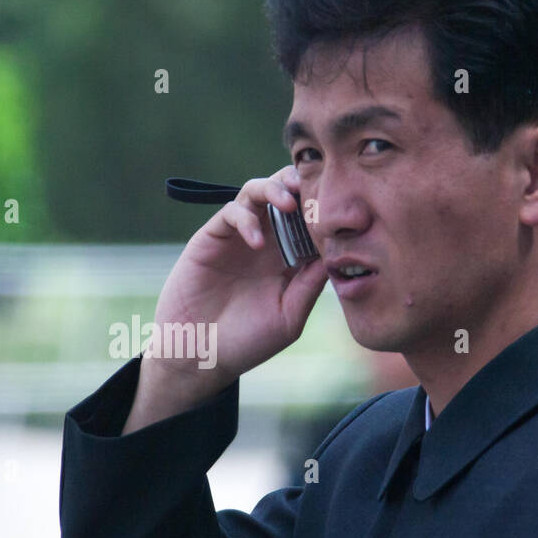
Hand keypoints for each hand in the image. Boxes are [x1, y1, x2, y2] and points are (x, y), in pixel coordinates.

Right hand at [122, 164, 328, 431]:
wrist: (199, 354)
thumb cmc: (246, 342)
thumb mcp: (289, 318)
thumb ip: (310, 286)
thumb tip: (337, 254)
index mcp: (289, 258)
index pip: (309, 219)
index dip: (322, 209)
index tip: (338, 212)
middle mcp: (266, 241)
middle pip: (285, 193)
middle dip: (300, 184)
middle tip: (313, 190)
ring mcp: (238, 236)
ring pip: (257, 192)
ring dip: (274, 188)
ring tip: (288, 203)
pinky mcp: (212, 238)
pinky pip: (231, 212)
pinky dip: (246, 219)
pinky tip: (258, 243)